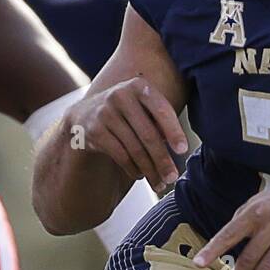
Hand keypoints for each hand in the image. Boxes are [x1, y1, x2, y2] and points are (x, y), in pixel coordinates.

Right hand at [68, 77, 187, 195]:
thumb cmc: (128, 111)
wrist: (85, 113)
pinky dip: (133, 168)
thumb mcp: (144, 106)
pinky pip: (120, 155)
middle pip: (148, 134)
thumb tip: (178, 148)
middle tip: (172, 177)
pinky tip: (141, 175)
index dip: (174, 131)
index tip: (183, 150)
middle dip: (162, 159)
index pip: (162, 110)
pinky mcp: (94, 131)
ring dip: (149, 169)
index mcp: (139, 86)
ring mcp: (105, 113)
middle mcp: (121, 96)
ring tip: (159, 183)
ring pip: (134, 149)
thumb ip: (161, 120)